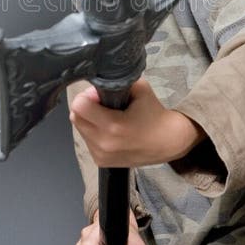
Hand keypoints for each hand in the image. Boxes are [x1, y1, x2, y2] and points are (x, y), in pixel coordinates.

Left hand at [69, 78, 203, 167]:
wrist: (168, 142)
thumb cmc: (154, 113)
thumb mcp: (140, 89)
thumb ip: (117, 83)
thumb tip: (97, 86)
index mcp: (113, 126)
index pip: (79, 106)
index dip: (88, 96)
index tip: (101, 95)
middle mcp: (104, 144)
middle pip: (75, 117)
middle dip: (86, 107)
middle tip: (103, 104)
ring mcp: (101, 155)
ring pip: (80, 129)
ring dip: (89, 120)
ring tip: (108, 118)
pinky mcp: (101, 162)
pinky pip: (87, 140)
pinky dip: (94, 132)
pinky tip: (110, 131)